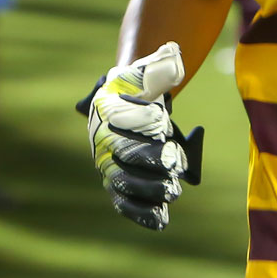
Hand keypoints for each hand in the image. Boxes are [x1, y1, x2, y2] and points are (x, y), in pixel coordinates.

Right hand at [77, 42, 200, 230]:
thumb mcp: (150, 70)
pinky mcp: (118, 184)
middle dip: (149, 161)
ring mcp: (108, 164)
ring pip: (123, 183)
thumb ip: (161, 65)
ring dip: (148, 190)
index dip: (141, 120)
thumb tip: (174, 56)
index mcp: (107, 108)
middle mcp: (102, 138)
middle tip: (174, 162)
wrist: (129, 103)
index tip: (162, 120)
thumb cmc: (140, 86)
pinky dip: (141, 213)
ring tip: (172, 191)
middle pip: (121, 154)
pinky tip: (160, 221)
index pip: (121, 117)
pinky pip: (124, 202)